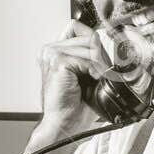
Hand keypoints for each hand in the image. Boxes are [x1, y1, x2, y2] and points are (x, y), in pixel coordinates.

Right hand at [37, 20, 108, 136]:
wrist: (64, 125)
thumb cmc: (74, 106)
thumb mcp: (87, 74)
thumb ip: (92, 55)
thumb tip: (103, 40)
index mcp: (55, 51)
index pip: (79, 28)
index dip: (95, 44)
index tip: (99, 65)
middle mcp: (50, 50)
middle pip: (88, 36)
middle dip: (100, 57)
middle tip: (99, 77)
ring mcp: (51, 54)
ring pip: (90, 46)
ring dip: (99, 66)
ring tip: (94, 82)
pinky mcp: (57, 61)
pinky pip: (87, 59)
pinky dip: (94, 72)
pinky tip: (90, 84)